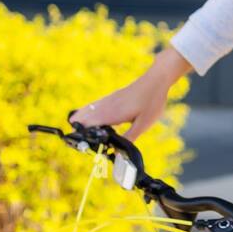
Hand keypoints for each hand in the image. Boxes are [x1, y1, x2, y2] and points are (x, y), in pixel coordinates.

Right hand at [70, 47, 192, 141]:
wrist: (156, 79)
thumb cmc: (151, 101)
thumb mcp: (143, 124)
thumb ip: (129, 138)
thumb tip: (118, 152)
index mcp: (112, 114)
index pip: (88, 125)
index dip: (81, 136)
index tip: (80, 146)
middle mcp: (106, 106)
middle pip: (83, 117)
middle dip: (77, 129)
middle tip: (77, 142)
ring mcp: (108, 100)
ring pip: (87, 110)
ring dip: (81, 119)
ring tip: (76, 130)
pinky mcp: (112, 97)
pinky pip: (94, 105)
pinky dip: (87, 112)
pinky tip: (87, 116)